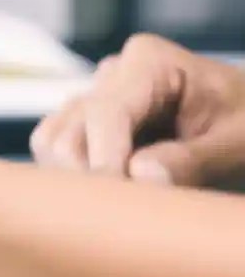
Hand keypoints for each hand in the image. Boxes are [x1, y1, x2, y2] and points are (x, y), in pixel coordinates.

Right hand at [31, 34, 244, 187]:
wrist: (244, 125)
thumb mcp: (241, 145)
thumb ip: (195, 159)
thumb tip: (140, 176)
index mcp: (150, 63)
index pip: (104, 112)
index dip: (106, 162)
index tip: (122, 203)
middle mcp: (111, 74)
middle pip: (67, 133)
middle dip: (92, 177)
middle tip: (133, 213)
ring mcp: (92, 97)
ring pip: (51, 144)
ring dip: (79, 180)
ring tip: (126, 202)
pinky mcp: (82, 123)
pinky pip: (53, 152)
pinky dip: (74, 179)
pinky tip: (116, 192)